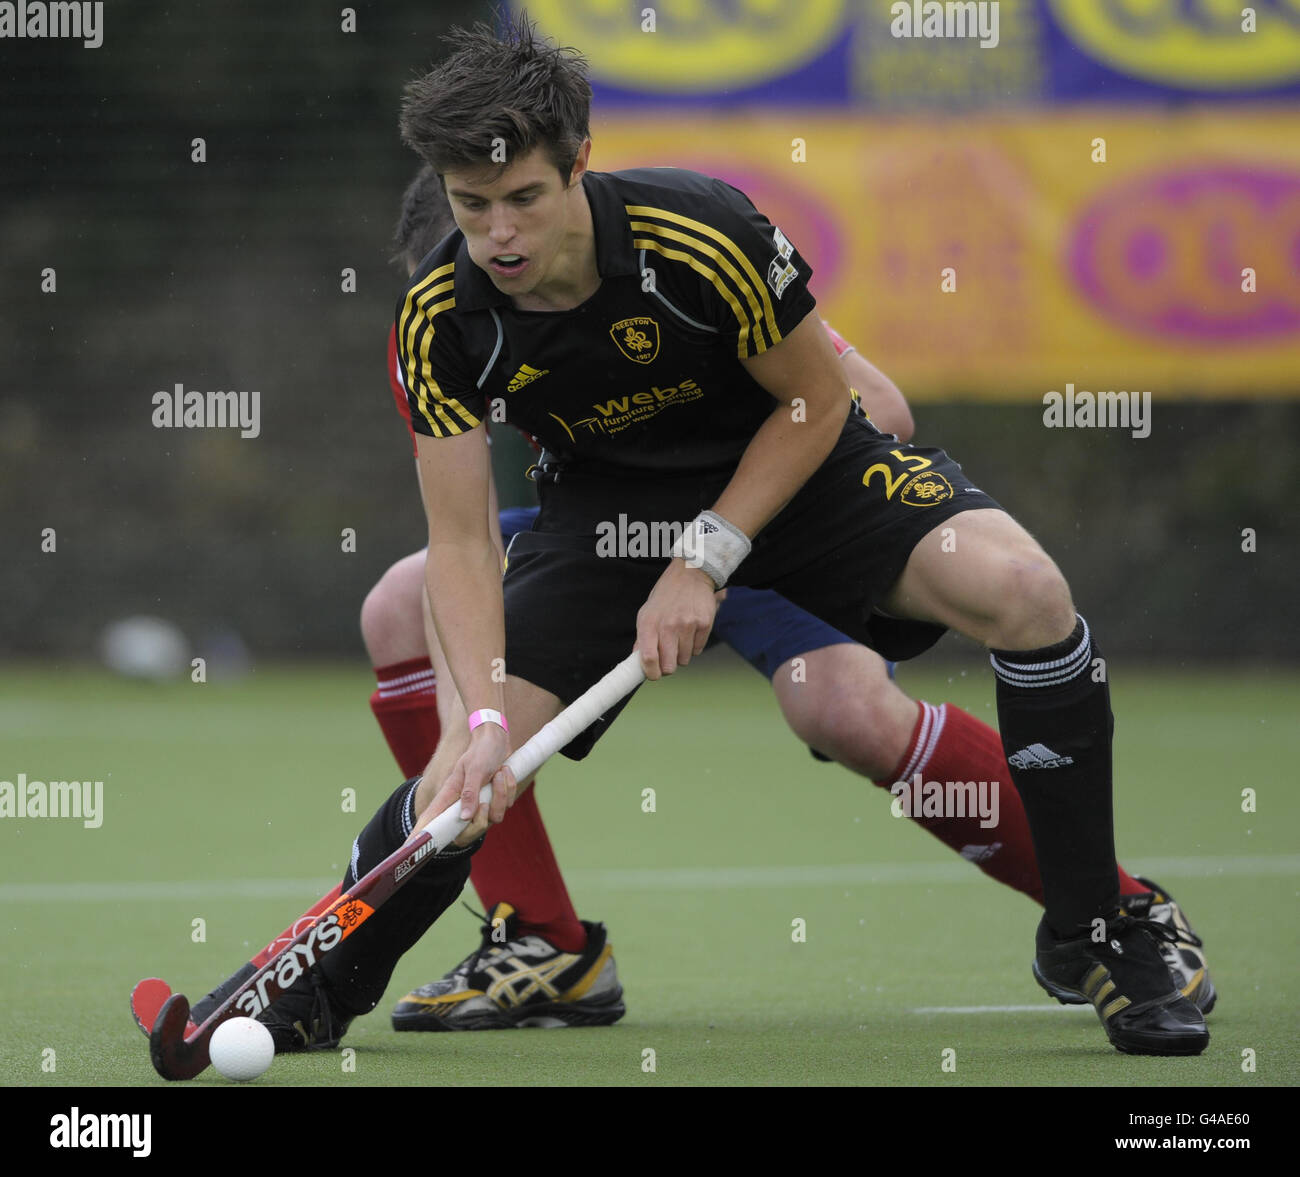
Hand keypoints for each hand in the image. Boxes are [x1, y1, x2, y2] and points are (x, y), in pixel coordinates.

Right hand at [425, 723, 516, 846]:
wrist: (496, 738)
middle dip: (482, 820)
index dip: (421, 835)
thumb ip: (469, 793)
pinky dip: (508, 788)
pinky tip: (504, 772)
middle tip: (484, 803)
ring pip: (493, 818)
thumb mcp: (474, 769)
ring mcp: (479, 804)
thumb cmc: (480, 750)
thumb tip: (465, 818)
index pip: (431, 820)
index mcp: (449, 796)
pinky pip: (506, 805)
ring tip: (499, 773)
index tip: (408, 848)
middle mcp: (463, 804)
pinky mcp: (494, 800)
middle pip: (469, 832)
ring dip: (500, 795)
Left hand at [635, 559, 718, 679]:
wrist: (690, 574)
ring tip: (680, 636)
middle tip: (667, 658)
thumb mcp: (647, 612)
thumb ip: (642, 637)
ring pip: (684, 660)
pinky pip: (697, 650)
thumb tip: (638, 661)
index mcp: (649, 623)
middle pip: (669, 666)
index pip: (648, 658)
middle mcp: (668, 625)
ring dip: (681, 654)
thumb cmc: (666, 596)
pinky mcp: (704, 624)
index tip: (653, 674)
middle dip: (668, 666)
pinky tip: (690, 630)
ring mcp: (687, 625)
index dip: (651, 673)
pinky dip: (693, 646)